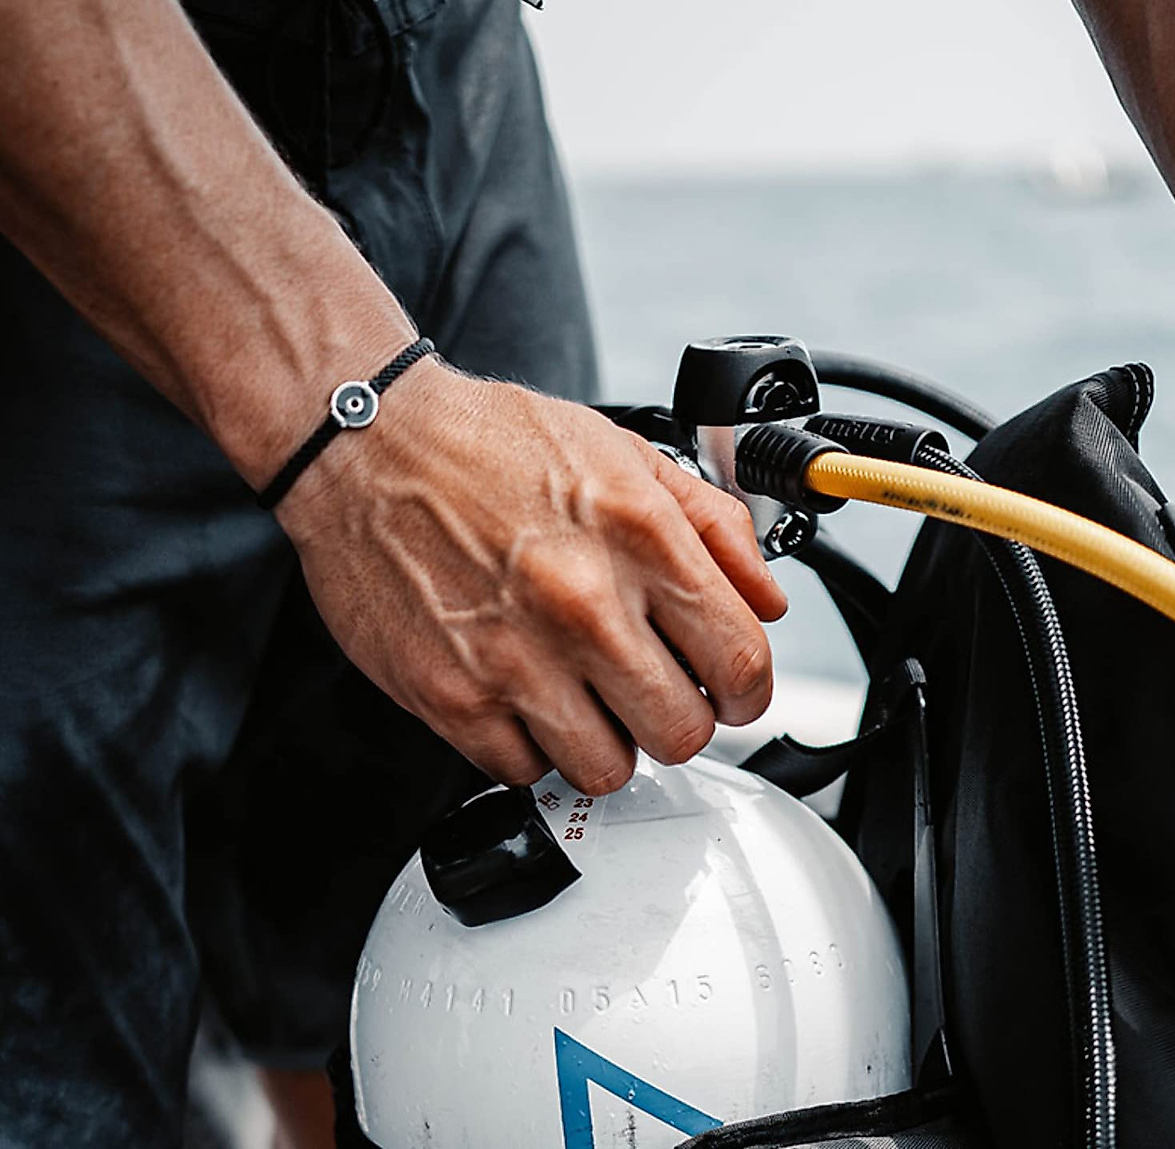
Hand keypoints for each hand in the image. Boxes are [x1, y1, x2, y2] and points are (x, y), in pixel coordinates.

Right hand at [278, 356, 787, 794]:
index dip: (746, 690)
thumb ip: (714, 527)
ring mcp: (515, 658)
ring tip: (581, 695)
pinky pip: (522, 771)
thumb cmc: (491, 444)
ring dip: (604, 740)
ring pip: (606, 769)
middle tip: (650, 691)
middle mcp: (583, 603)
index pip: (742, 663)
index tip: (729, 691)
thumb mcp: (624, 452)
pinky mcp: (452, 696)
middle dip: (677, 718)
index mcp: (640, 537)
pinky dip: (529, 745)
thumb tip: (766, 601)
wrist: (368, 445)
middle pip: (682, 732)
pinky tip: (522, 696)